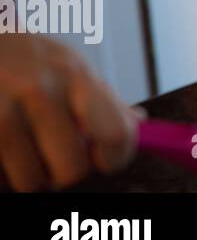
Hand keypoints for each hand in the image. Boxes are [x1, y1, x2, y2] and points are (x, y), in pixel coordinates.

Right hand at [0, 35, 137, 189]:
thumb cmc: (28, 59)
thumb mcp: (71, 67)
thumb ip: (104, 99)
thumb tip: (139, 123)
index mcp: (76, 75)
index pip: (115, 133)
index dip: (116, 157)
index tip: (105, 159)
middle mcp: (40, 91)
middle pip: (72, 168)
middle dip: (66, 172)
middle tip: (56, 157)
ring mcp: (3, 111)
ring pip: (31, 180)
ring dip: (31, 174)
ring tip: (26, 151)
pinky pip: (0, 177)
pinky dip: (4, 172)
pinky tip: (6, 148)